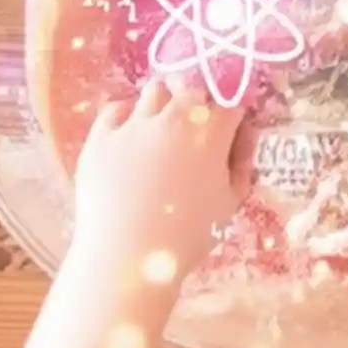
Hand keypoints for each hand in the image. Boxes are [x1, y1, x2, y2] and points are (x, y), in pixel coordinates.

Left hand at [73, 81, 247, 267]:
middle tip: (194, 135)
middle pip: (193, 90)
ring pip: (154, 92)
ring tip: (159, 133)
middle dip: (199, 107)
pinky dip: (125, 118)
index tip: (229, 133)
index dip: (233, 118)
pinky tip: (129, 139)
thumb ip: (242, 165)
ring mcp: (133, 124)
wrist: (128, 257)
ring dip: (163, 106)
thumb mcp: (230, 204)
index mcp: (209, 135)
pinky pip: (115, 109)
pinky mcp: (101, 136)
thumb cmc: (188, 236)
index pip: (232, 104)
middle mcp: (173, 118)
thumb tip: (245, 137)